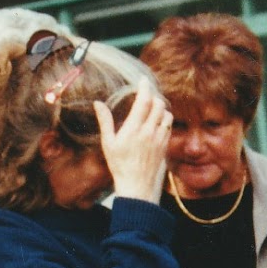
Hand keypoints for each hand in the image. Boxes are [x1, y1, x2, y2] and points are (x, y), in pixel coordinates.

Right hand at [94, 82, 171, 204]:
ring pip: (167, 115)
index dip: (145, 87)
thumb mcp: (108, 143)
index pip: (144, 101)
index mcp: (134, 129)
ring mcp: (159, 139)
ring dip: (161, 108)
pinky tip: (157, 122)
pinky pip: (169, 127)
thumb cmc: (120, 166)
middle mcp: (149, 132)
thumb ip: (105, 121)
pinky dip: (165, 120)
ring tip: (152, 108)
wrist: (137, 186)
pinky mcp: (165, 146)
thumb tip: (98, 103)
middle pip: (159, 104)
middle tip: (146, 95)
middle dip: (153, 96)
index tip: (142, 80)